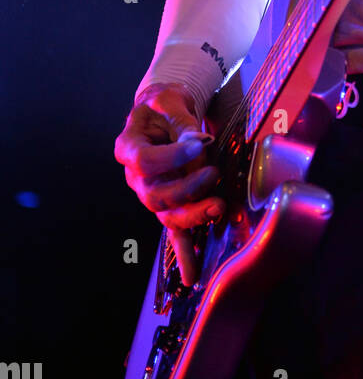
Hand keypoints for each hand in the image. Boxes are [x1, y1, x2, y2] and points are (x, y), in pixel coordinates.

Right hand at [114, 84, 225, 285]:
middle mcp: (135, 177)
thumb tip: (199, 143)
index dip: (172, 156)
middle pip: (154, 194)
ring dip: (192, 215)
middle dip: (185, 189)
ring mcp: (150, 193)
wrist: (162, 111)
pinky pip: (174, 231)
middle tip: (213, 174)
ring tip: (217, 207)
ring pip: (165, 214)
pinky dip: (184, 253)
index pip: (145, 159)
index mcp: (129, 147)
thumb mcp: (170, 102)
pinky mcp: (167, 204)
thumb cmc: (163, 105)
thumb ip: (182, 123)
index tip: (201, 143)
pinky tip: (191, 276)